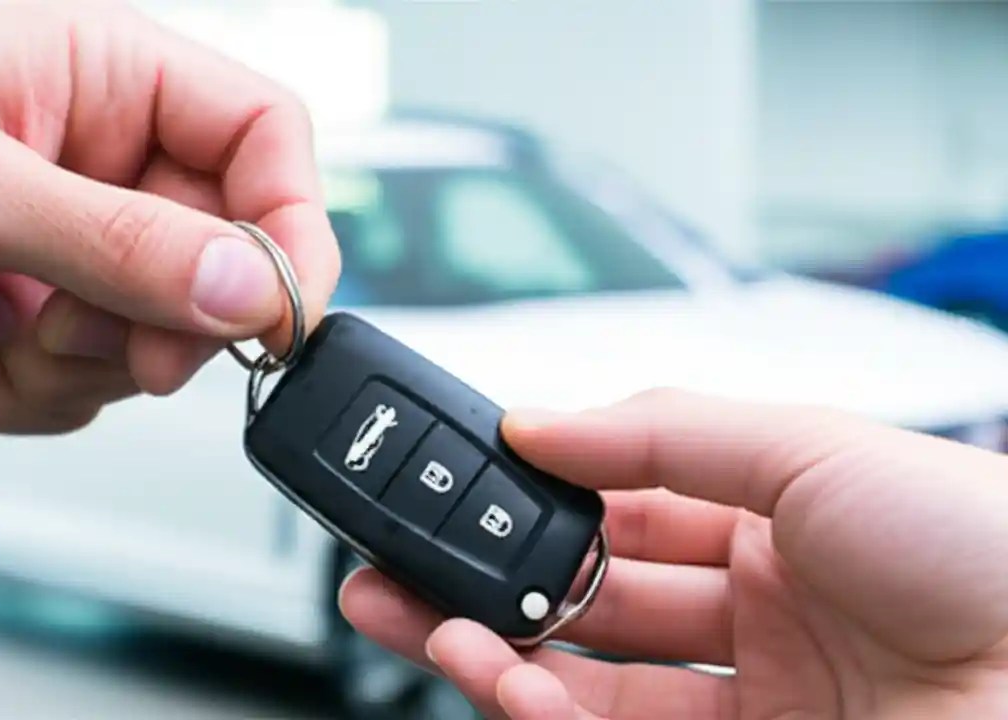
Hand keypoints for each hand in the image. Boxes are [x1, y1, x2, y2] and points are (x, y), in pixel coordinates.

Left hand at [0, 0, 337, 433]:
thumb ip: (115, 241)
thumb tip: (244, 284)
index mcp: (106, 78)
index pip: (262, 136)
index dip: (288, 222)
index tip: (275, 309)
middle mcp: (109, 162)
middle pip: (222, 259)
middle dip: (157, 322)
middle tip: (98, 338)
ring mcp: (80, 248)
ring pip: (157, 340)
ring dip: (73, 361)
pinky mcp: (47, 318)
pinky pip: (90, 387)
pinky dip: (23, 389)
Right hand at [341, 389, 1007, 718]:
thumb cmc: (988, 546)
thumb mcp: (808, 446)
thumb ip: (657, 430)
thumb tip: (535, 420)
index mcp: (773, 518)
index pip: (618, 504)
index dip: (532, 499)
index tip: (454, 488)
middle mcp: (757, 611)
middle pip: (586, 598)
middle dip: (481, 584)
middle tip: (392, 572)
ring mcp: (751, 699)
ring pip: (586, 680)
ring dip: (493, 652)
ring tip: (420, 625)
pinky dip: (544, 709)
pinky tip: (501, 678)